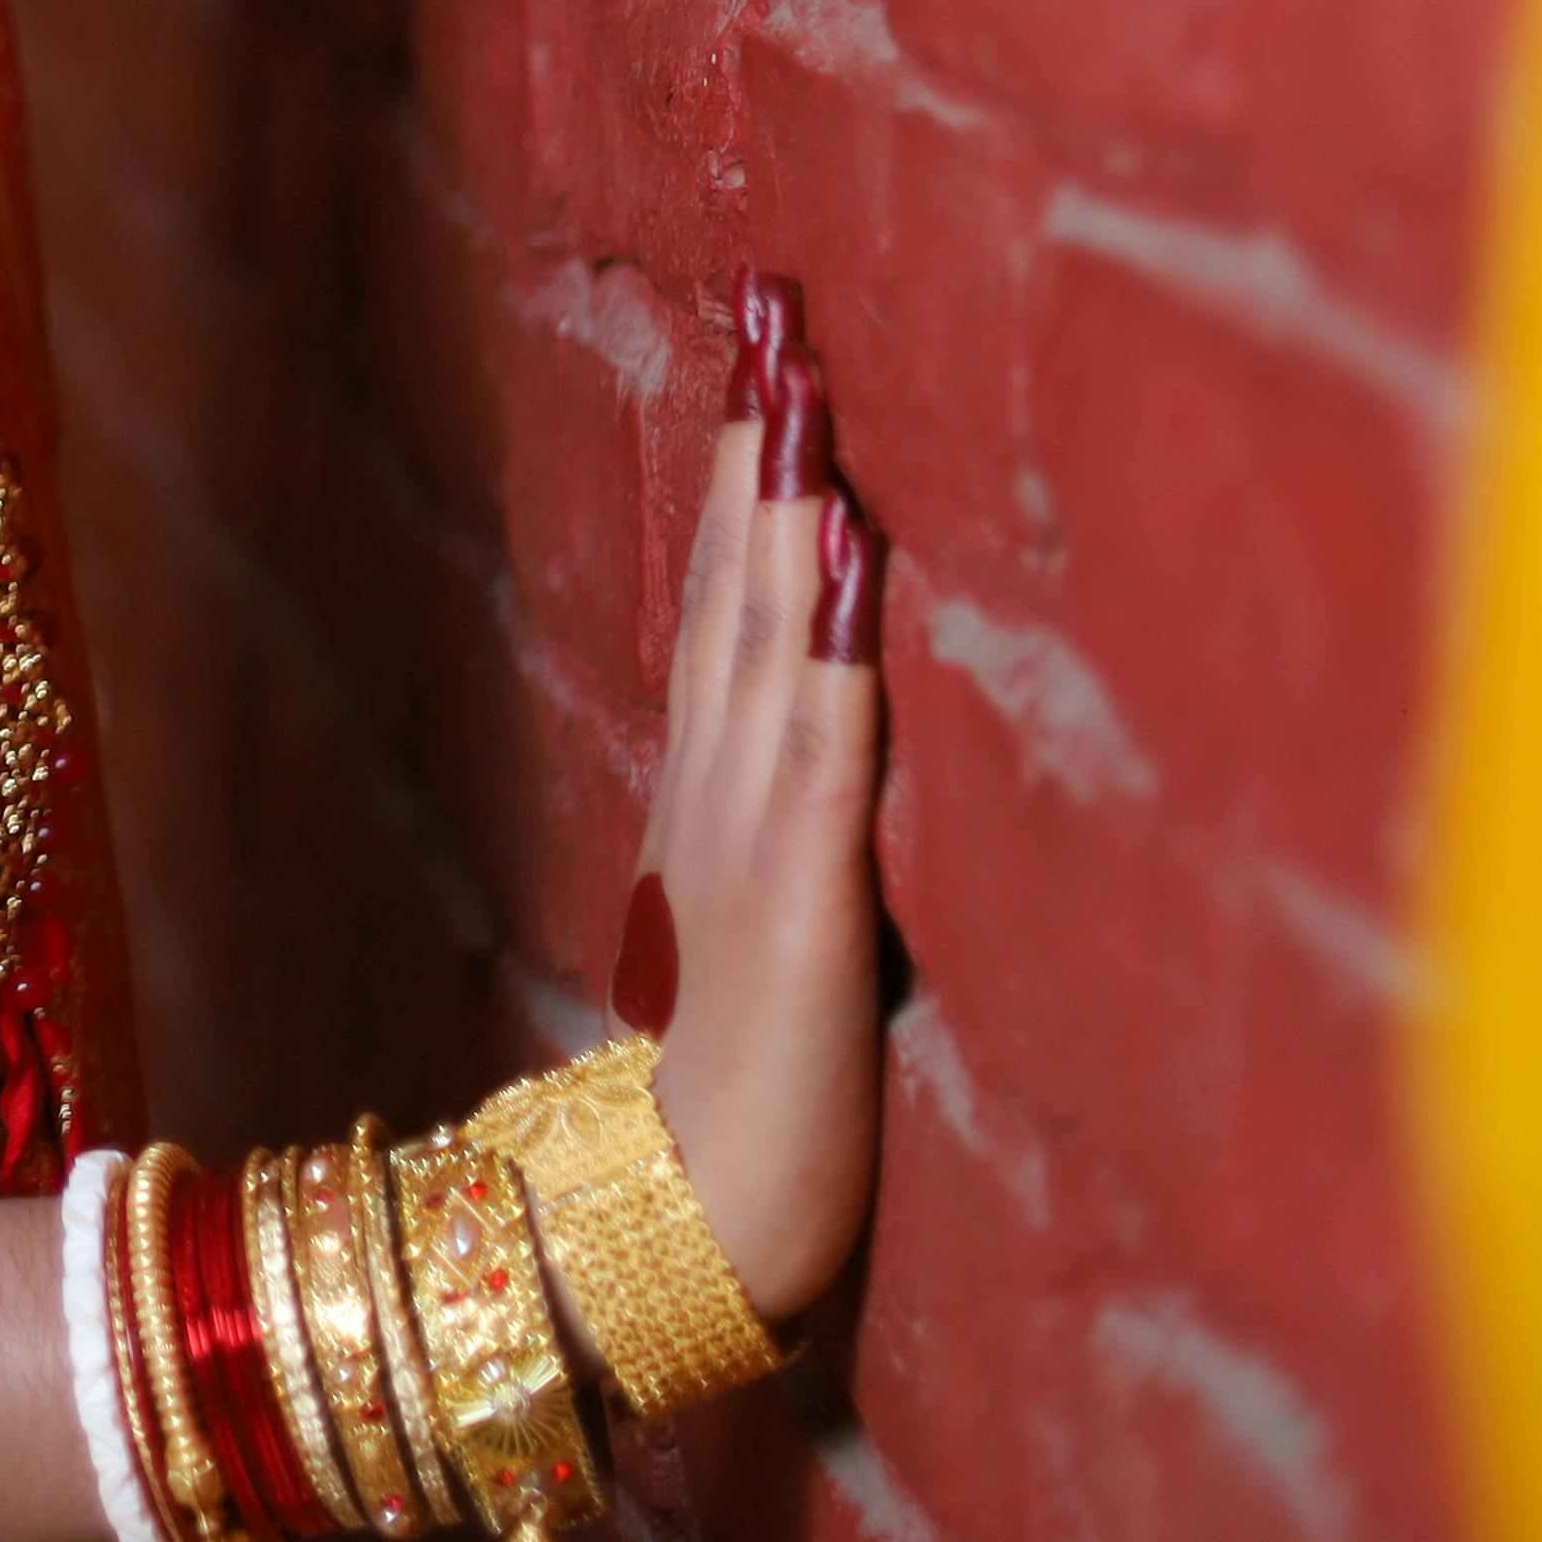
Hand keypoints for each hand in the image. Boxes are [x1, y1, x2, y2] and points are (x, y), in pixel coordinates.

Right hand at [611, 274, 888, 1332]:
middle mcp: (718, 792)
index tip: (758, 371)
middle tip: (771, 318)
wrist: (699, 1223)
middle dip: (753, 451)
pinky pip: (822, 748)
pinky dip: (826, 644)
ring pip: (764, 639)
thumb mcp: (765, 933)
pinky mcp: (806, 901)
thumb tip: (825, 741)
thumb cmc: (753, 1096)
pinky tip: (842, 560)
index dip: (740, 489)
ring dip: (781, 513)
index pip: (724, 609)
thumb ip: (783, 835)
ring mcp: (752, 838)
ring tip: (797, 395)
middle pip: (733, 589)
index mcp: (710, 797)